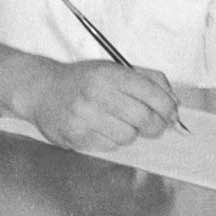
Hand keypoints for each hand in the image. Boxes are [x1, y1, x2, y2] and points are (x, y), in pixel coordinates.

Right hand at [16, 60, 183, 151]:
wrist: (42, 89)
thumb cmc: (82, 80)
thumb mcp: (113, 68)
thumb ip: (147, 80)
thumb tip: (173, 101)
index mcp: (109, 73)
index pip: (152, 93)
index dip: (167, 108)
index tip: (170, 114)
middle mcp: (96, 93)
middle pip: (144, 119)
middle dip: (155, 126)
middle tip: (154, 125)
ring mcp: (84, 116)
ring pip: (128, 136)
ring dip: (130, 133)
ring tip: (119, 123)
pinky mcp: (76, 136)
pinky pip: (109, 146)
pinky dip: (112, 140)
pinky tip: (102, 128)